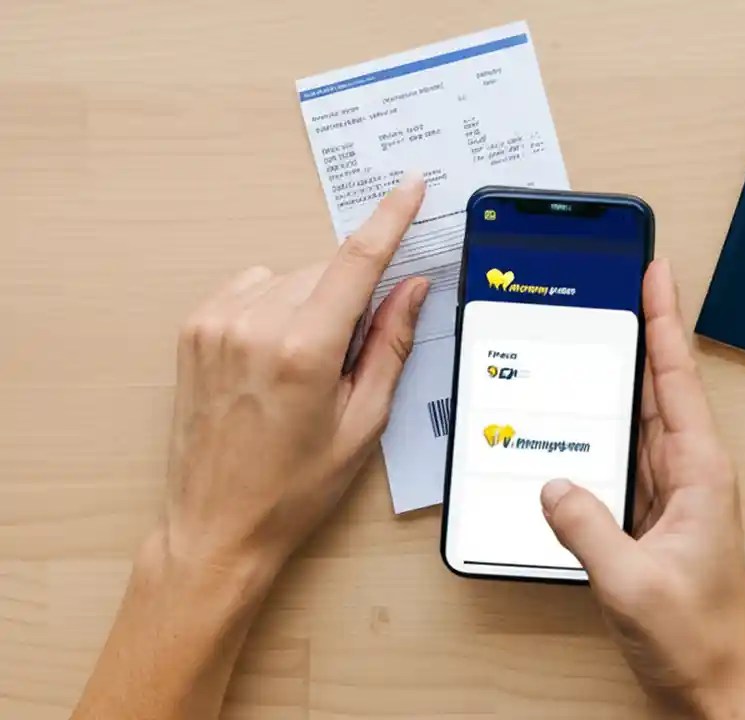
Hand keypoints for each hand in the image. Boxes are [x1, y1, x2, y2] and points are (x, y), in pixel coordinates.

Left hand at [162, 174, 427, 583]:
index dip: (391, 219)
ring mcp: (216, 323)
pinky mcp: (194, 329)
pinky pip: (252, 289)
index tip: (411, 187)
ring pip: (289, 279)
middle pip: (325, 273)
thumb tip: (412, 286)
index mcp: (304, 350)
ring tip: (304, 369)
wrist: (216, 525)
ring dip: (310, 304)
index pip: (357, 262)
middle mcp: (254, 325)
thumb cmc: (293, 487)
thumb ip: (390, 344)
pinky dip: (274, 308)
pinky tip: (275, 357)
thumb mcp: (363, 421)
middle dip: (349, 299)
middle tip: (347, 361)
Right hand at [540, 259, 744, 718]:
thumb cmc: (693, 637)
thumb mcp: (632, 584)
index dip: (663, 321)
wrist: (713, 684)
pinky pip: (629, 454)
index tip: (655, 271)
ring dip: (625, 374)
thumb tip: (553, 485)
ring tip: (598, 329)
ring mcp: (675, 492)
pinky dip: (608, 426)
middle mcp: (692, 473)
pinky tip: (586, 411)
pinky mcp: (656, 514)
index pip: (678, 379)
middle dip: (642, 330)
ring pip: (644, 416)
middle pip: (661, 385)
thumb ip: (588, 530)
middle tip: (620, 280)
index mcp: (701, 474)